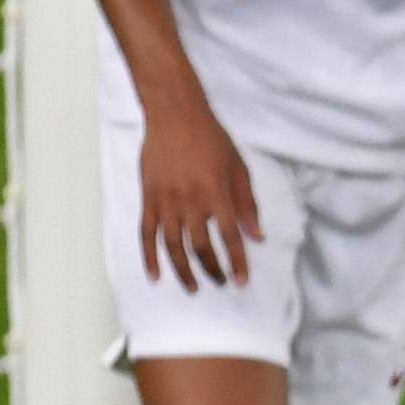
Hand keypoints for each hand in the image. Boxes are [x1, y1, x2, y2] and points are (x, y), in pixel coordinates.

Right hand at [138, 92, 260, 288]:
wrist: (175, 116)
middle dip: (212, 270)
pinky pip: (146, 233)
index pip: (230, 239)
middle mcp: (191, 202)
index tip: (241, 281)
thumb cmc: (212, 140)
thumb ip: (248, 205)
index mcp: (217, 196)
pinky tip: (156, 275)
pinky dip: (150, 256)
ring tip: (194, 288)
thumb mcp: (240, 169)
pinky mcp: (148, 198)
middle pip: (200, 248)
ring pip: (172, 246)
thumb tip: (257, 237)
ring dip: (183, 271)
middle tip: (221, 283)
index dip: (237, 263)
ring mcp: (166, 202)